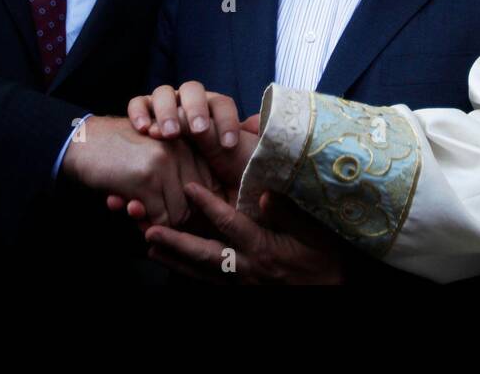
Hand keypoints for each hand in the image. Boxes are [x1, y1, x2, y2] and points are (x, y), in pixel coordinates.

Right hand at [60, 115, 209, 227]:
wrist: (83, 142)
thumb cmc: (119, 153)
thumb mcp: (155, 156)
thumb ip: (176, 179)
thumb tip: (188, 219)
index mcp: (189, 143)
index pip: (208, 186)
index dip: (190, 205)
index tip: (169, 210)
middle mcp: (183, 150)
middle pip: (196, 202)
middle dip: (175, 218)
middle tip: (149, 216)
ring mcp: (166, 163)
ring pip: (179, 214)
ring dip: (158, 223)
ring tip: (136, 212)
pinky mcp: (147, 178)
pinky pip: (159, 218)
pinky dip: (145, 223)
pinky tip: (125, 207)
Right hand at [127, 82, 257, 189]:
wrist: (166, 176)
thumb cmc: (202, 170)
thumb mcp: (222, 162)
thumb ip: (236, 142)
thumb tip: (256, 121)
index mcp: (211, 110)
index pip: (222, 104)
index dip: (227, 121)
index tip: (229, 145)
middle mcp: (187, 103)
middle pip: (193, 90)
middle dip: (196, 109)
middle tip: (199, 131)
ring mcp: (163, 106)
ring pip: (163, 93)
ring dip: (167, 111)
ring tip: (170, 134)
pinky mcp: (140, 114)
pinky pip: (138, 104)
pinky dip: (139, 113)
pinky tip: (143, 130)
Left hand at [145, 183, 344, 283]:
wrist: (329, 293)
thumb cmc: (325, 262)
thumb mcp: (316, 234)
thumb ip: (290, 214)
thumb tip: (264, 193)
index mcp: (263, 250)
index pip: (229, 224)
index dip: (208, 205)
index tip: (190, 187)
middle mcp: (247, 269)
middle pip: (204, 255)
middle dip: (176, 242)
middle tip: (150, 230)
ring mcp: (242, 283)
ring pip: (201, 272)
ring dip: (175, 260)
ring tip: (151, 247)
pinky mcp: (242, 291)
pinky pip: (209, 283)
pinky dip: (189, 275)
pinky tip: (175, 267)